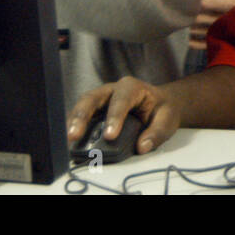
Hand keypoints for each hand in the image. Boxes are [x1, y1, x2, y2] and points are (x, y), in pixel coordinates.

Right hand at [66, 77, 181, 155]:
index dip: (114, 117)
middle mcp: (112, 90)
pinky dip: (74, 127)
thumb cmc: (162, 109)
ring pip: (83, 106)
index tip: (110, 136)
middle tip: (74, 135)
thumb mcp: (168, 119)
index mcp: (131, 87)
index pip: (120, 100)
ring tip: (67, 141)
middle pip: (92, 98)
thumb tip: (142, 147)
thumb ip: (157, 133)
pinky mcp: (95, 111)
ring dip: (73, 122)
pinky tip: (70, 142)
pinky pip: (82, 116)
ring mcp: (101, 100)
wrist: (160, 104)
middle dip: (81, 116)